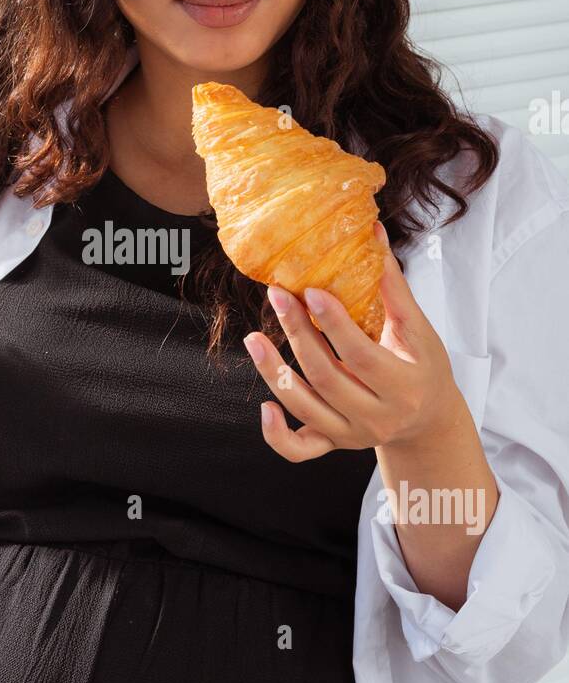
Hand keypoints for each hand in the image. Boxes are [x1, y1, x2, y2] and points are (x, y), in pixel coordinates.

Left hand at [243, 221, 464, 461]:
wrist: (427, 419)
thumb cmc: (423, 366)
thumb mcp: (418, 329)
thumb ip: (393, 286)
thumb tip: (373, 233)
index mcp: (404, 386)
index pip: (362, 354)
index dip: (333, 323)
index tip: (310, 290)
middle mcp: (378, 418)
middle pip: (328, 378)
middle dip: (299, 336)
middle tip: (277, 298)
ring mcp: (352, 435)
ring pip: (305, 408)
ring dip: (274, 372)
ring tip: (254, 338)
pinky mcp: (333, 444)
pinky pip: (298, 450)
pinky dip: (277, 435)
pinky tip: (264, 407)